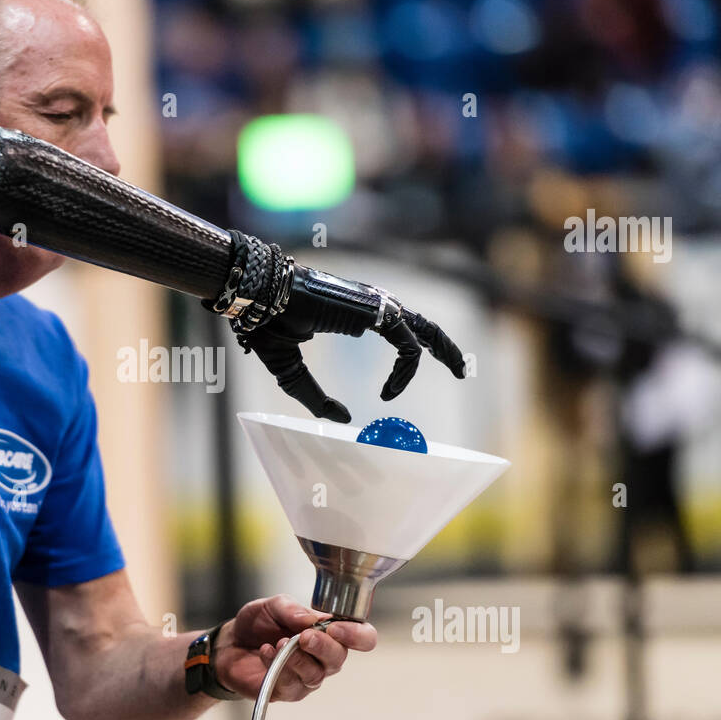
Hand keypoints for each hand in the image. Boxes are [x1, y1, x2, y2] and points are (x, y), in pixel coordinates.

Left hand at [212, 595, 375, 700]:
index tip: (336, 628)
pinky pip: (291, 683)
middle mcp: (323, 657)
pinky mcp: (287, 691)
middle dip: (323, 646)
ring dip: (297, 658)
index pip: (361, 637)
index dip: (357, 635)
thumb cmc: (257, 624)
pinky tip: (265, 652)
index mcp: (328, 633)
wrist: (229, 644)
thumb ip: (291, 609)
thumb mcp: (271, 605)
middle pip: (339, 658)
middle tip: (304, 636)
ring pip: (316, 674)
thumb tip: (310, 619)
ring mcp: (306, 677)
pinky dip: (277, 665)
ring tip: (278, 644)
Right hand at [236, 265, 467, 422]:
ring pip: (425, 330)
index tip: (388, 395)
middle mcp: (372, 305)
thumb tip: (346, 418)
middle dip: (444, 348)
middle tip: (461, 371)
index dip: (404, 359)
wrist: (259, 300)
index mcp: (356, 312)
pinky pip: (408, 347)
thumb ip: (316, 398)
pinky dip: (404, 372)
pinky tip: (388, 394)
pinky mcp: (377, 314)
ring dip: (445, 351)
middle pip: (422, 325)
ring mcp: (377, 307)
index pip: (397, 329)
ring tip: (459, 373)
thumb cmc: (269, 327)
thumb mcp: (292, 373)